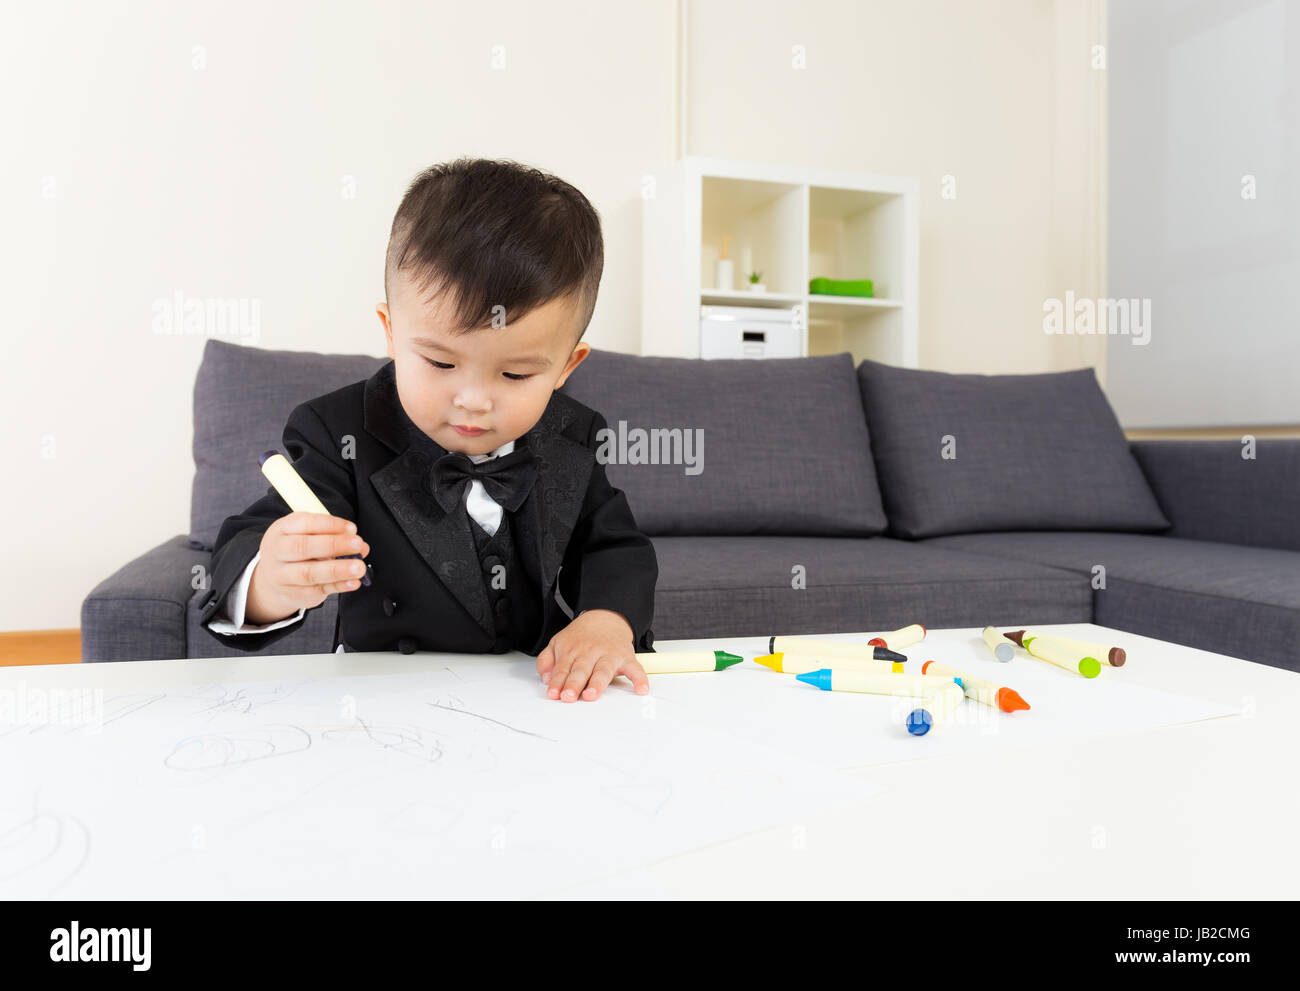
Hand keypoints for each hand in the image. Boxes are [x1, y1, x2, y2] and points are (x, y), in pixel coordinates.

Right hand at [245, 512, 368, 623]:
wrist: (273, 578)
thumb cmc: (297, 551)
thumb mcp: (309, 535)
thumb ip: (334, 537)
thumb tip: (361, 546)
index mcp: (282, 529)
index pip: (304, 523)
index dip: (330, 525)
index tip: (352, 529)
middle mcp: (277, 551)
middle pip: (303, 547)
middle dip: (333, 545)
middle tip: (357, 545)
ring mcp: (281, 575)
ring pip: (308, 573)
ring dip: (337, 570)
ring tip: (359, 567)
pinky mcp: (292, 594)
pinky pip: (316, 591)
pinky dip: (337, 586)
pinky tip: (353, 582)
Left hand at [536, 609, 648, 701]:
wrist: (605, 617)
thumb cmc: (581, 637)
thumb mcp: (558, 642)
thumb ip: (547, 660)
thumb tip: (545, 678)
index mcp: (572, 650)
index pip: (563, 669)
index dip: (557, 682)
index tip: (553, 694)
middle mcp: (590, 653)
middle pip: (581, 670)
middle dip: (574, 684)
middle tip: (568, 696)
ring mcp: (609, 655)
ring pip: (603, 671)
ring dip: (597, 684)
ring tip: (591, 695)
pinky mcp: (626, 658)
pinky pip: (635, 669)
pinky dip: (640, 679)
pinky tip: (640, 689)